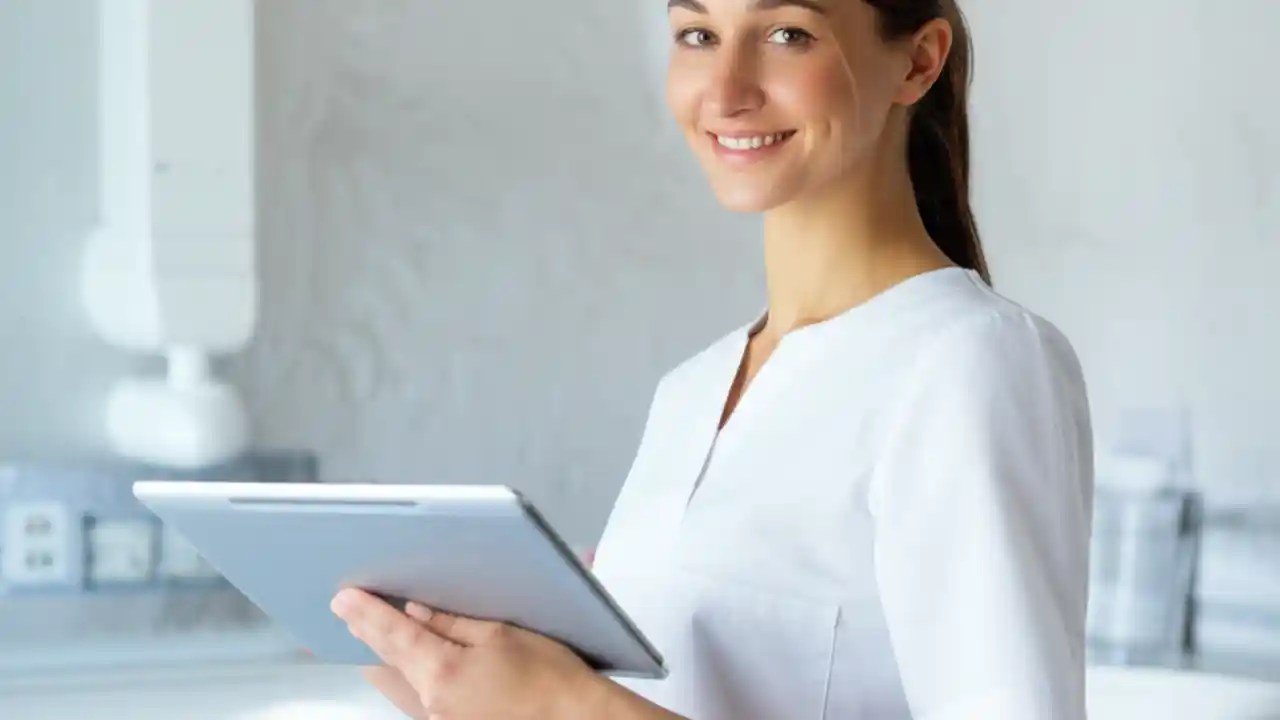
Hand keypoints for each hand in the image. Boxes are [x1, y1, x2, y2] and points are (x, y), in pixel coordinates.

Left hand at [331, 588, 607, 719]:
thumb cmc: (549, 677)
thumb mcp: (501, 635)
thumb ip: (452, 623)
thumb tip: (416, 610)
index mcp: (443, 672)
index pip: (392, 635)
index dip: (366, 613)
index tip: (343, 598)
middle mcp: (432, 702)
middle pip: (385, 662)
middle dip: (367, 634)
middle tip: (349, 609)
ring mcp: (439, 719)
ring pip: (397, 682)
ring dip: (384, 655)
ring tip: (370, 628)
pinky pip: (415, 696)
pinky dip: (405, 673)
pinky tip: (407, 658)